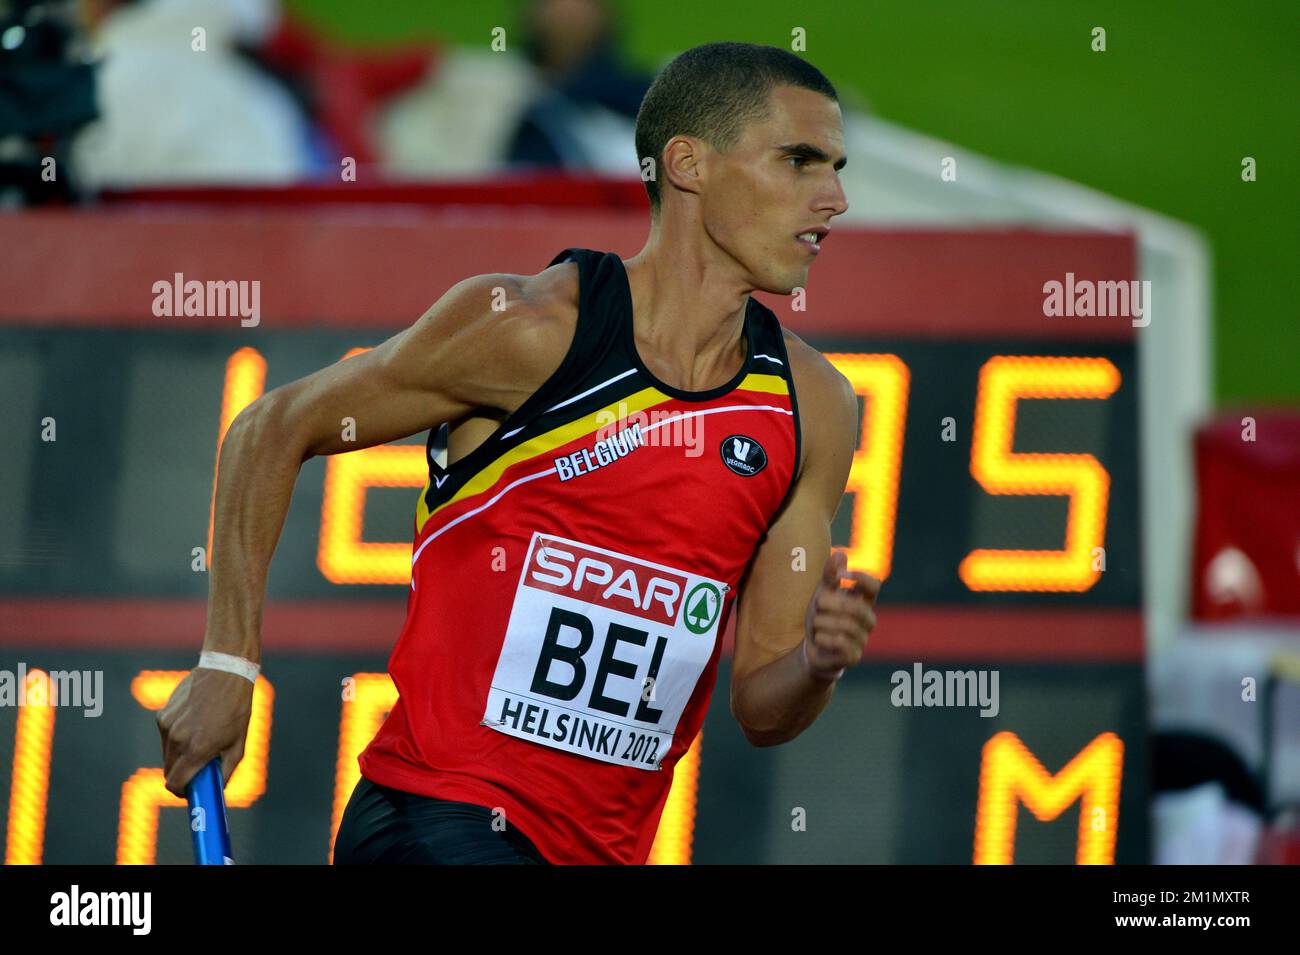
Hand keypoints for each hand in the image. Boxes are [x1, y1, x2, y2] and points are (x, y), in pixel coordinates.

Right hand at [156, 666, 254, 797]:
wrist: (225, 672)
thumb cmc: (236, 709)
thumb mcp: (239, 743)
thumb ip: (225, 771)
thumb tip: (216, 790)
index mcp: (198, 749)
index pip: (175, 785)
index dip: (182, 792)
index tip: (191, 791)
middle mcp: (178, 739)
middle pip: (169, 772)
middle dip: (182, 774)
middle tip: (198, 767)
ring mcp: (167, 726)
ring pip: (166, 754)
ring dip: (180, 755)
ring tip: (201, 737)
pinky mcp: (162, 715)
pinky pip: (165, 736)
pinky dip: (176, 737)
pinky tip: (194, 721)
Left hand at [802, 548, 879, 682]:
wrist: (814, 648)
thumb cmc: (823, 616)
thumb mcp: (822, 593)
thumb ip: (830, 575)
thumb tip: (841, 554)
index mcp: (863, 601)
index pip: (874, 585)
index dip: (860, 577)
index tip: (841, 575)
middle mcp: (868, 619)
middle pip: (856, 607)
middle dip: (832, 603)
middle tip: (817, 602)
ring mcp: (862, 638)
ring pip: (846, 626)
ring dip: (823, 621)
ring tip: (816, 623)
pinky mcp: (854, 656)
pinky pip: (840, 643)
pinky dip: (824, 637)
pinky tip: (819, 637)